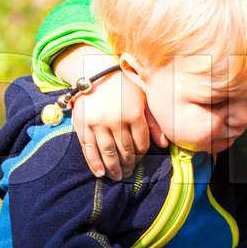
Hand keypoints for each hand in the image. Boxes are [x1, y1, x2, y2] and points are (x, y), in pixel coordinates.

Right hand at [56, 47, 166, 179]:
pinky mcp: (83, 125)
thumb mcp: (143, 97)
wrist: (94, 71)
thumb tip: (164, 144)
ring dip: (113, 168)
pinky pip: (89, 149)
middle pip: (125, 151)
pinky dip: (94, 164)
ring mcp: (98, 124)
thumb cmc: (123, 84)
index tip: (140, 158)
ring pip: (108, 153)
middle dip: (129, 165)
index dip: (142, 154)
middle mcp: (116, 120)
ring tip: (117, 176)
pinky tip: (100, 173)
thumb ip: (153, 121)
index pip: (141, 143)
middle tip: (129, 173)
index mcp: (134, 113)